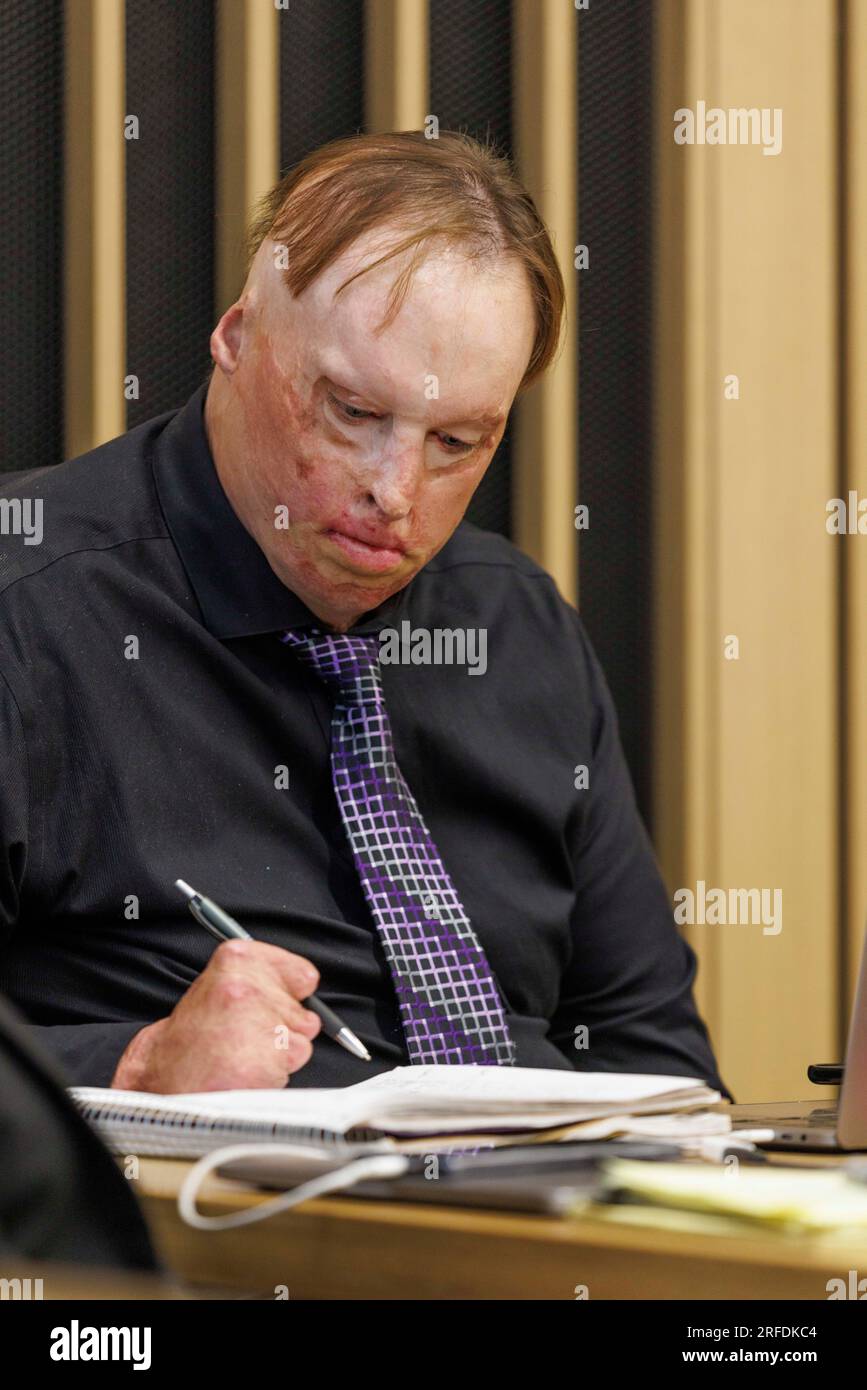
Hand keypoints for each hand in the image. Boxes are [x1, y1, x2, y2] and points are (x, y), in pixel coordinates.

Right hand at [110, 939, 321, 1091]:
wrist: (162, 1079)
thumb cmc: (193, 1037)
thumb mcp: (222, 985)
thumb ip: (266, 979)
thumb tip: (307, 982)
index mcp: (237, 959)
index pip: (304, 974)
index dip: (291, 995)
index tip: (272, 1005)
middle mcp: (247, 986)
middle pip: (305, 1013)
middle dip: (284, 1030)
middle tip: (244, 1038)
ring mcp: (255, 1024)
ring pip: (301, 1042)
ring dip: (279, 1055)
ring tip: (241, 1055)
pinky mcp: (263, 1061)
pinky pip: (291, 1068)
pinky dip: (273, 1075)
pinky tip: (242, 1072)